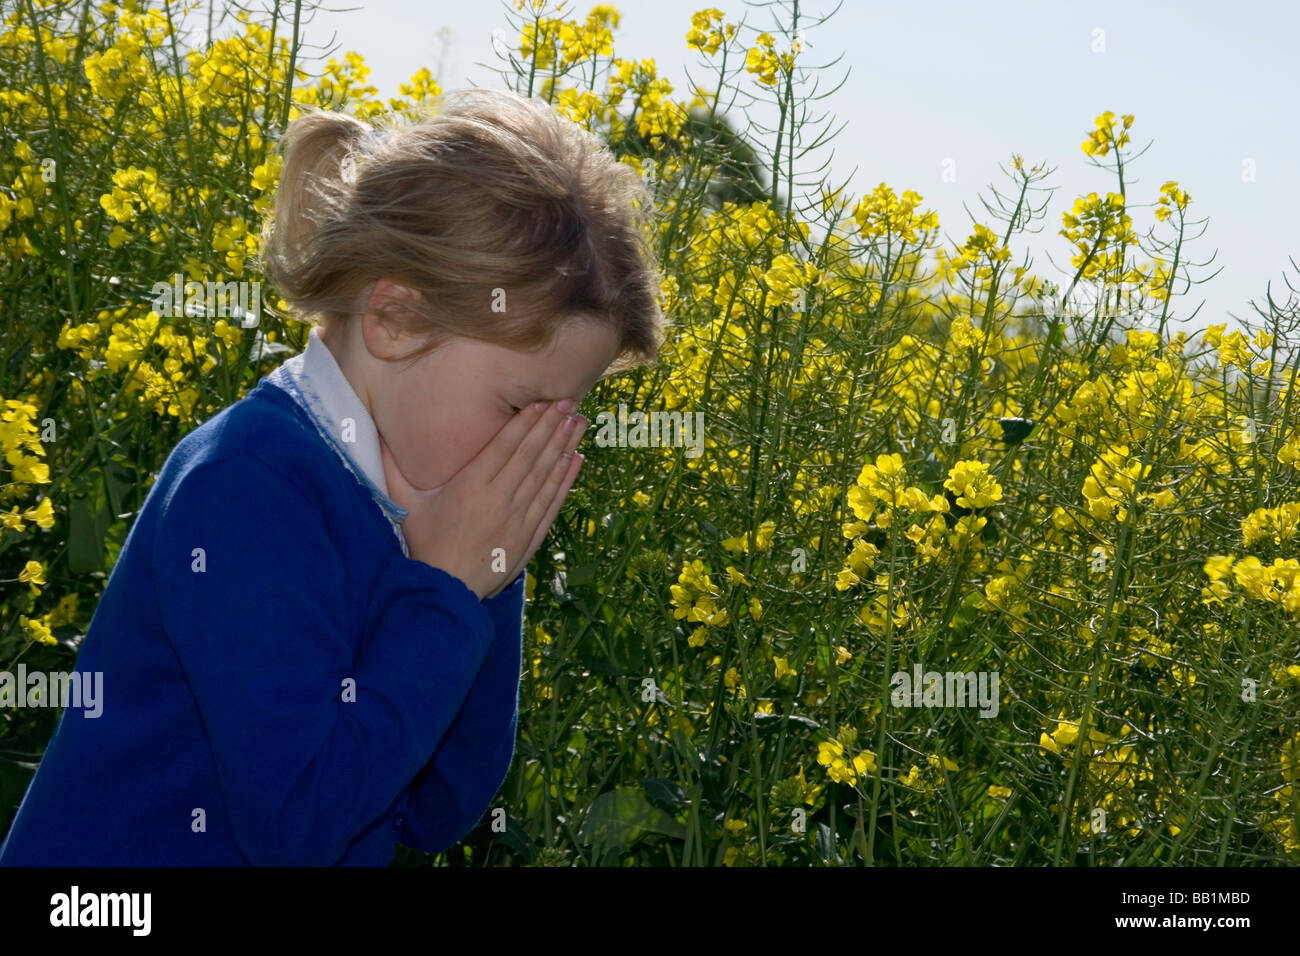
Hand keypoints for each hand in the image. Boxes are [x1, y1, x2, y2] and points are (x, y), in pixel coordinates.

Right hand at [379, 400, 587, 600]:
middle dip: (552, 426)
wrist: (443, 591)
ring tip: (579, 422)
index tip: (544, 400)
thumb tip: (374, 433)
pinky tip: (576, 461)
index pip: (506, 445)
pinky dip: (565, 481)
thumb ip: (391, 467)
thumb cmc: (422, 545)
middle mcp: (499, 499)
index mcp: (471, 486)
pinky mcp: (528, 538)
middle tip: (570, 401)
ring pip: (546, 476)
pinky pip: (551, 503)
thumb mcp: (404, 503)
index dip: (527, 421)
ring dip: (564, 447)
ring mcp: (518, 519)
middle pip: (531, 455)